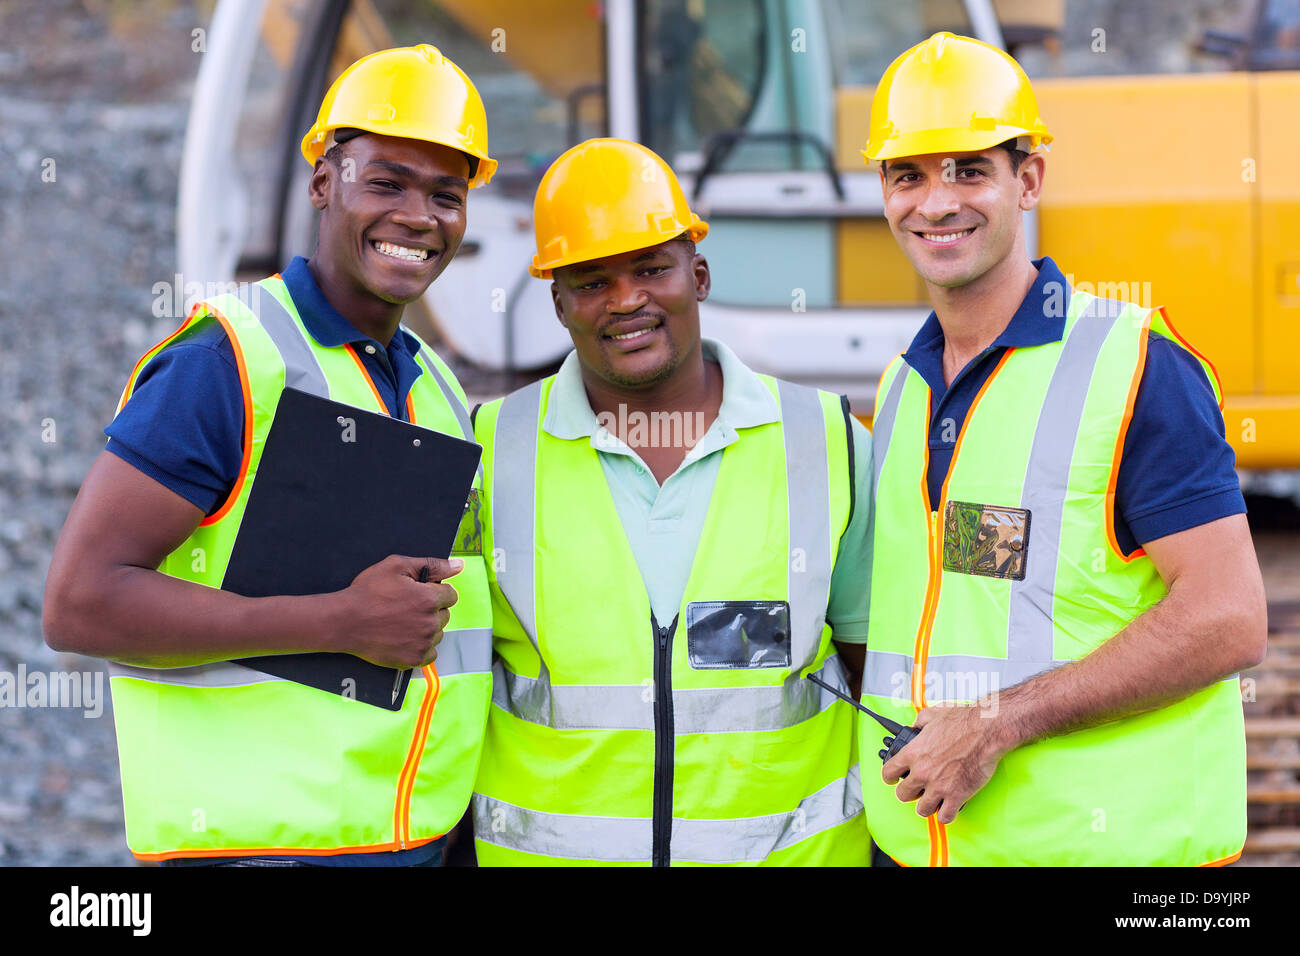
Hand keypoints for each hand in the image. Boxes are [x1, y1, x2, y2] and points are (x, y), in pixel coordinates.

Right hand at [333, 555, 461, 668]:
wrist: (343, 621)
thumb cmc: (367, 592)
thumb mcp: (397, 566)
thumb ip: (432, 565)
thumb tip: (458, 565)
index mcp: (429, 599)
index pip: (451, 595)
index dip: (435, 591)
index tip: (419, 594)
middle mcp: (430, 623)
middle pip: (445, 615)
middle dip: (431, 610)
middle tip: (407, 607)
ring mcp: (422, 643)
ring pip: (438, 633)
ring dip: (427, 628)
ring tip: (402, 622)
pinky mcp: (413, 659)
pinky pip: (431, 653)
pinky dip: (421, 647)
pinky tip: (405, 637)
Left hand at [881, 702, 1010, 824]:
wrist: (985, 730)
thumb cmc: (963, 721)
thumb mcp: (931, 715)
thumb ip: (918, 723)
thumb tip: (915, 727)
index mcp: (913, 753)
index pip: (888, 773)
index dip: (890, 777)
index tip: (893, 779)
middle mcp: (922, 772)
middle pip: (903, 795)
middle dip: (908, 793)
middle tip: (916, 790)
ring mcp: (939, 786)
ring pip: (922, 810)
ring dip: (926, 806)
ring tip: (931, 801)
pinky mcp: (957, 795)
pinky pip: (945, 817)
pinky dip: (946, 815)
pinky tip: (947, 807)